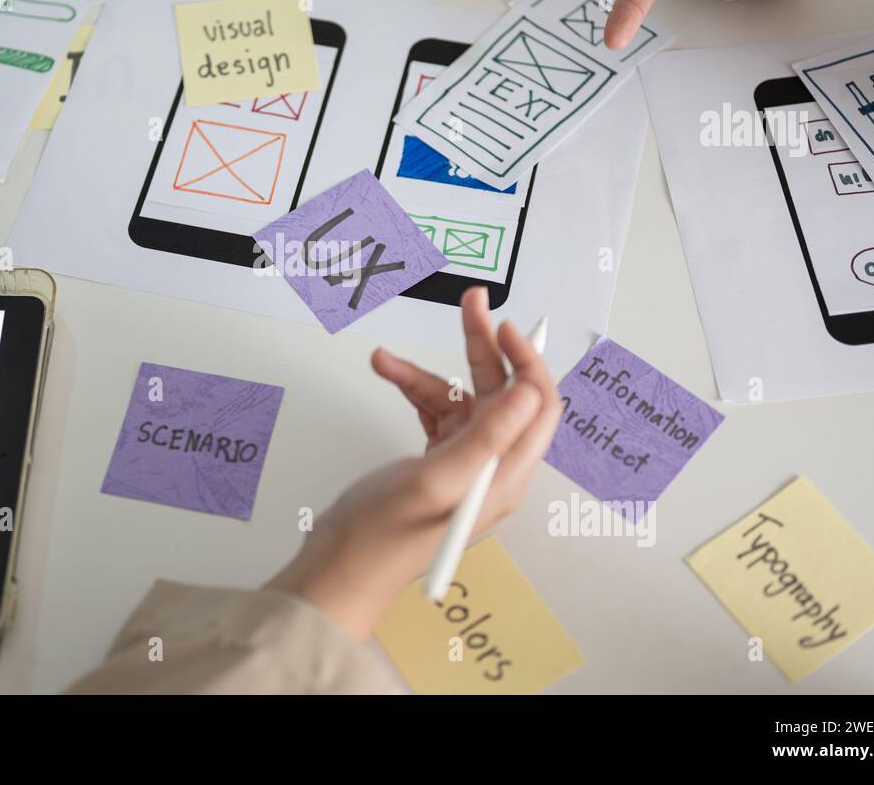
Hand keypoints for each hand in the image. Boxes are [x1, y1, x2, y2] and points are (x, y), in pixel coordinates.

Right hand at [266, 287, 560, 639]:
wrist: (337, 569)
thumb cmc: (381, 538)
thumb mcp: (437, 480)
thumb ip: (488, 436)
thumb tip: (531, 392)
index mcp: (503, 475)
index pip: (537, 406)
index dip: (526, 361)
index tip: (501, 325)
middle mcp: (490, 469)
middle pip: (501, 394)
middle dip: (484, 348)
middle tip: (469, 304)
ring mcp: (461, 466)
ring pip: (461, 400)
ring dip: (428, 373)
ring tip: (386, 358)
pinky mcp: (434, 465)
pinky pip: (435, 413)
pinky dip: (412, 390)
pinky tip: (386, 375)